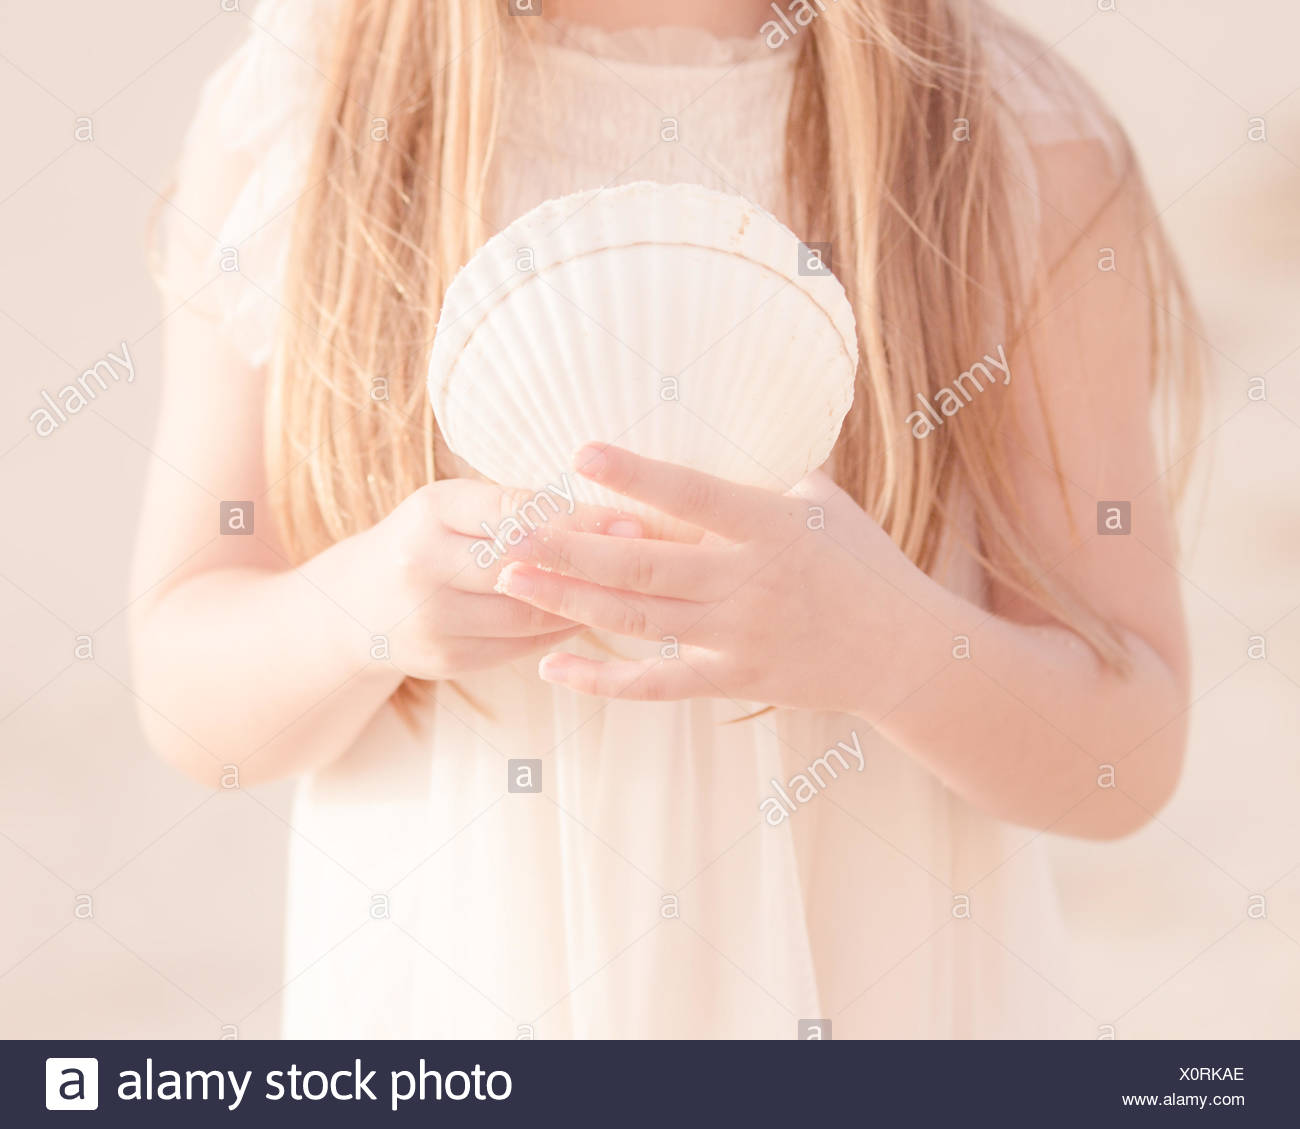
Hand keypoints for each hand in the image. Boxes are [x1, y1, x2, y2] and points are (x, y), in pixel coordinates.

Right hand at [358, 478, 642, 679]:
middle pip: (524, 565)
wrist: (355, 608)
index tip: (630, 519)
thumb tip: (605, 513)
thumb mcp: (452, 507)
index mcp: (429, 511)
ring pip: (528, 612)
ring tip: (630, 589)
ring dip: (583, 600)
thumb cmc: (425, 541)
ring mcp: (432, 618)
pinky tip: (592, 615)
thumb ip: (514, 508)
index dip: (577, 518)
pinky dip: (560, 629)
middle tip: (645, 556)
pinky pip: (519, 645)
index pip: (514, 511)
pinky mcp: (446, 659)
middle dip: (589, 561)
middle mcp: (423, 564)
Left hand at [494, 445, 952, 712]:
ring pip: (638, 619)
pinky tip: (554, 665)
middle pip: (644, 564)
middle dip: (570, 546)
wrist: (908, 654)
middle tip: (510, 530)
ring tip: (512, 579)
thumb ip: (767, 480)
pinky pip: (657, 683)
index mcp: (771, 527)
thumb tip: (724, 444)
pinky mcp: (732, 678)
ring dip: (570, 598)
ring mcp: (738, 635)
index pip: (694, 494)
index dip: (636, 474)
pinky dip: (603, 678)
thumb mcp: (824, 506)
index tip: (580, 453)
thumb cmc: (867, 566)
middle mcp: (748, 581)